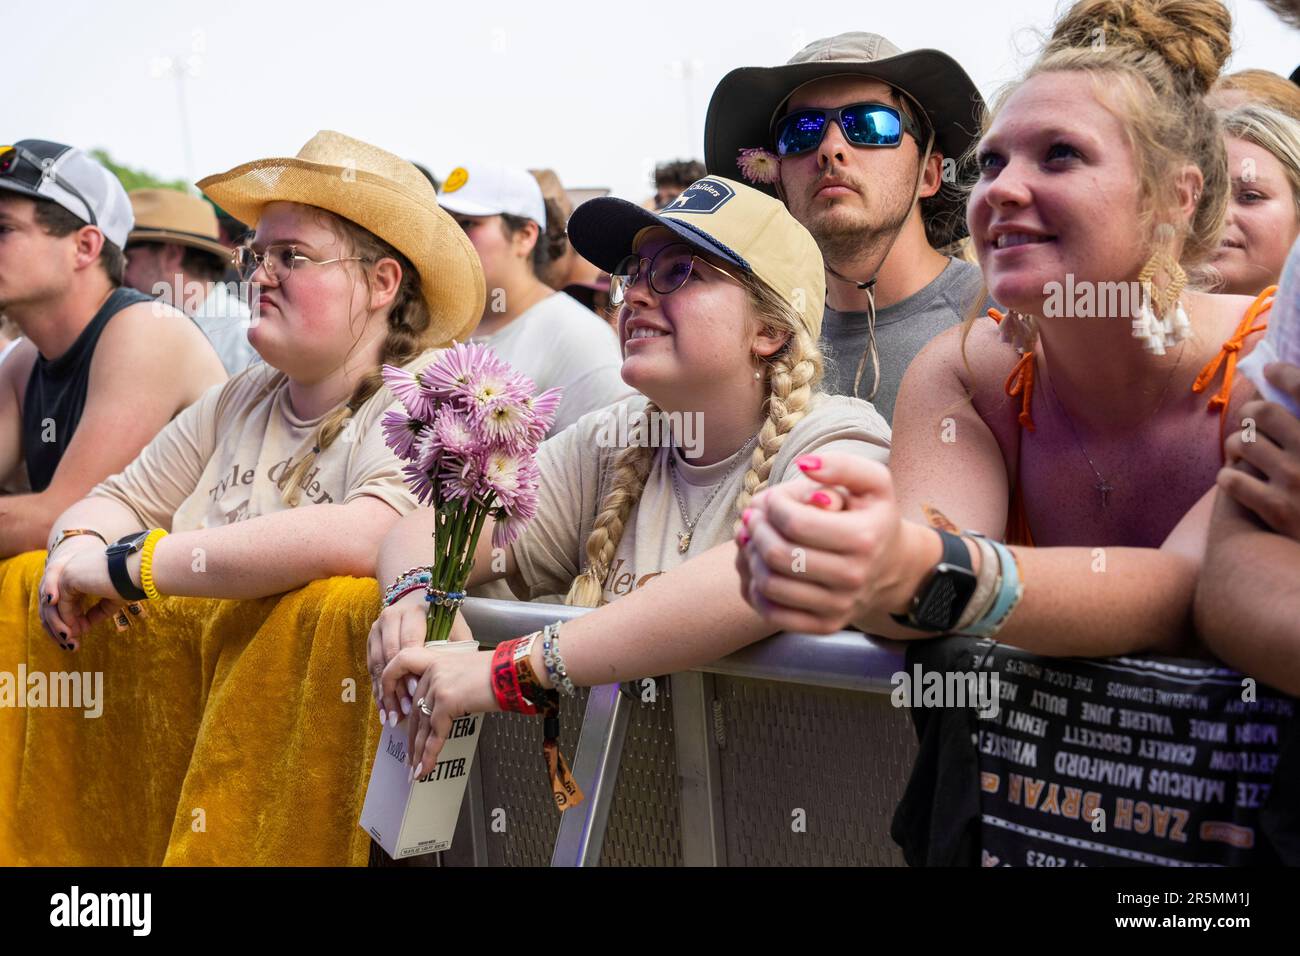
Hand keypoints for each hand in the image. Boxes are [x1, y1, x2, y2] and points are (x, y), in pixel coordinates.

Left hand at [38, 537, 126, 649]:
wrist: (138, 572)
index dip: (70, 621)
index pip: (66, 600)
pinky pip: (60, 606)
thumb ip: (96, 611)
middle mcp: (70, 570)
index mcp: (81, 572)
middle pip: (54, 604)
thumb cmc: (131, 582)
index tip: (77, 638)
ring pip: (53, 606)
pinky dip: (65, 621)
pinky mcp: (66, 579)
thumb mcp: (111, 600)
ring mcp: (66, 573)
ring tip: (69, 643)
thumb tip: (84, 626)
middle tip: (69, 645)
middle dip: (60, 627)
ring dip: (59, 627)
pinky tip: (73, 632)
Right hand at [368, 591, 474, 726]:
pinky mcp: (370, 638)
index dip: (412, 670)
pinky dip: (378, 689)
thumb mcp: (454, 626)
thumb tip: (460, 674)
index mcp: (413, 612)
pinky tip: (384, 708)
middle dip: (398, 686)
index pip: (410, 644)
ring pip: (377, 664)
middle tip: (405, 710)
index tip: (417, 692)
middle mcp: (391, 617)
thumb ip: (456, 645)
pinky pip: (370, 667)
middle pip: (391, 656)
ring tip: (393, 716)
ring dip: (385, 693)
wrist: (415, 595)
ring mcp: (377, 627)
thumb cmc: (441, 616)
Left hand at [378, 641, 497, 777]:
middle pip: (414, 708)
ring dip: (418, 751)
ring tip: (415, 769)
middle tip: (409, 756)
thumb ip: (449, 683)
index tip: (392, 713)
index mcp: (435, 658)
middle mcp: (432, 669)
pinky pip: (434, 733)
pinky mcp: (446, 700)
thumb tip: (440, 712)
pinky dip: (429, 754)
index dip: (391, 689)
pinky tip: (425, 768)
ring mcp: (438, 684)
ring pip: (422, 724)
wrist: (515, 670)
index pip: (401, 666)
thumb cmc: (500, 672)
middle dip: (412, 737)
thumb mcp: (466, 671)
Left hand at [735, 451, 934, 633]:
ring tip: (753, 539)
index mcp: (863, 538)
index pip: (795, 522)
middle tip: (754, 517)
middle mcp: (853, 577)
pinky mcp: (824, 625)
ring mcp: (838, 606)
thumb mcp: (873, 483)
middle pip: (779, 554)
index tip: (771, 499)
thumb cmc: (873, 518)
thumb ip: (842, 466)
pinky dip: (755, 589)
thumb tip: (805, 464)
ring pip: (770, 585)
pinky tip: (760, 567)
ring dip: (750, 557)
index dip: (772, 506)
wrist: (892, 566)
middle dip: (757, 529)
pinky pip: (773, 613)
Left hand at [1220, 362, 1299, 540]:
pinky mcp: (1278, 509)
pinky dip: (1228, 478)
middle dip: (1251, 414)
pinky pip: (1231, 479)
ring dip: (1237, 445)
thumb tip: (1283, 404)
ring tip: (1243, 451)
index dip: (1285, 373)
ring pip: (1241, 443)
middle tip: (1252, 420)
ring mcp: (1297, 481)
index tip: (1270, 369)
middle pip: (1262, 412)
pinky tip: (1234, 480)